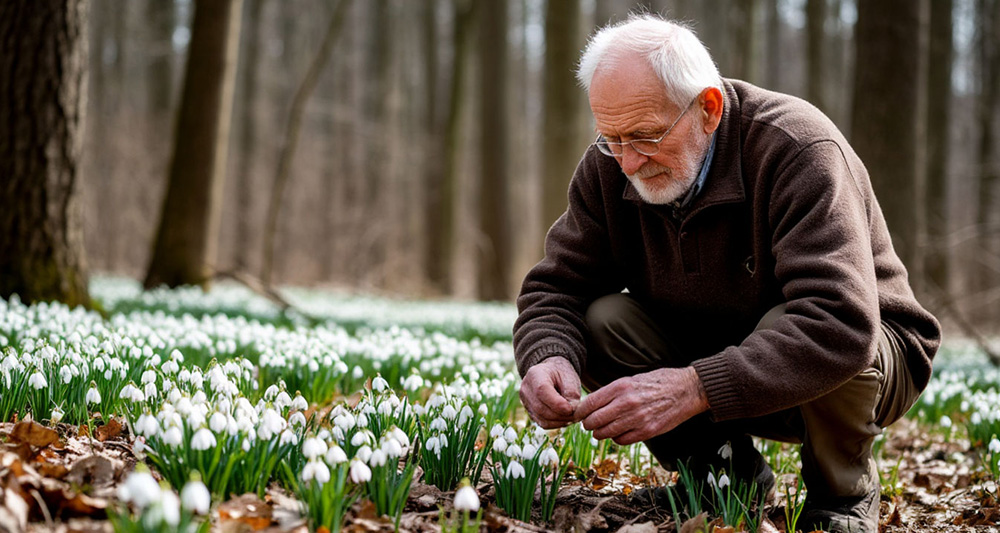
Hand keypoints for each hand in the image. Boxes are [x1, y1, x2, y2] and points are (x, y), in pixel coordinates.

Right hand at [519, 357, 581, 428]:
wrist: (551, 374)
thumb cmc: (561, 374)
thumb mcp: (570, 378)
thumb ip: (571, 393)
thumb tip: (572, 412)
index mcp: (535, 375)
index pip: (541, 391)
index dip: (556, 403)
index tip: (571, 409)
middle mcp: (526, 389)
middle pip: (540, 408)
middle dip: (560, 415)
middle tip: (576, 416)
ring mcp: (525, 402)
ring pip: (542, 418)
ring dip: (559, 421)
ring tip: (572, 417)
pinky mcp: (530, 412)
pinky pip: (542, 423)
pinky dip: (556, 423)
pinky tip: (565, 419)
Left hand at [574, 366, 708, 445]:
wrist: (685, 390)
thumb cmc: (657, 383)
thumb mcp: (631, 380)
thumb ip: (611, 392)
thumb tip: (590, 405)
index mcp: (621, 386)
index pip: (589, 403)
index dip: (580, 412)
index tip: (578, 415)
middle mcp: (627, 403)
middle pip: (594, 421)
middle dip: (588, 424)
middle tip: (589, 424)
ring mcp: (637, 419)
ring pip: (606, 433)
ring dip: (600, 433)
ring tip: (602, 429)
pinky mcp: (647, 431)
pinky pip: (622, 440)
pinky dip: (617, 438)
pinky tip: (619, 432)